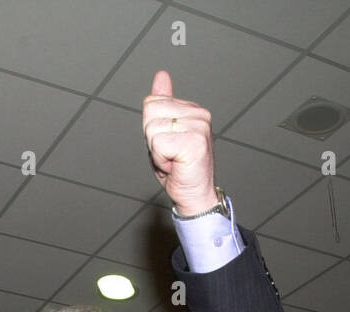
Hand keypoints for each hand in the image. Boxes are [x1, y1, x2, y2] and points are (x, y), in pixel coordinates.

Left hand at [142, 71, 216, 216]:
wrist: (195, 196)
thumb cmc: (180, 169)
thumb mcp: (165, 132)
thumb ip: (163, 104)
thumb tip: (162, 76)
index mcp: (193, 109)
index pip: (153, 103)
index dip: (151, 129)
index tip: (168, 145)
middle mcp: (199, 114)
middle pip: (150, 112)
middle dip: (152, 139)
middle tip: (170, 155)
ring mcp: (199, 127)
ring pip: (152, 129)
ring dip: (157, 152)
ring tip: (173, 160)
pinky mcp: (195, 142)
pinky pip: (158, 144)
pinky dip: (161, 160)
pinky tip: (176, 166)